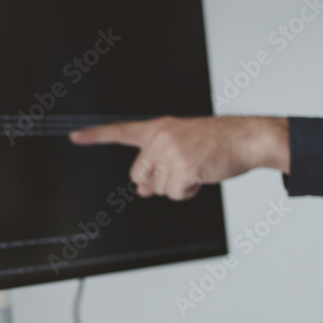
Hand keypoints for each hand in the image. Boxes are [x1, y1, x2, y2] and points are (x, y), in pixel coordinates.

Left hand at [69, 115, 289, 199]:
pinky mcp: (184, 167)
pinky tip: (201, 176)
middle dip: (156, 181)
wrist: (247, 137)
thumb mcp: (182, 146)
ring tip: (197, 168)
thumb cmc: (217, 141)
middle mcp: (160, 137)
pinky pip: (174, 193)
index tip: (74, 137)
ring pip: (158, 188)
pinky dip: (188, 192)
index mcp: (158, 128)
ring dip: (177, 187)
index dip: (95, 136)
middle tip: (182, 170)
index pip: (120, 131)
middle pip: (138, 175)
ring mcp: (171, 152)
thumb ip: (157, 164)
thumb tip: (140, 190)